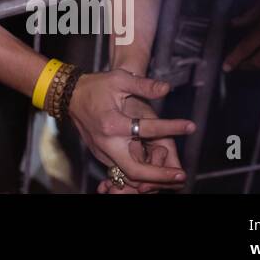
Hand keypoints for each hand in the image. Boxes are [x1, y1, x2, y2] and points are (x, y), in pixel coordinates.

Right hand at [66, 69, 192, 187]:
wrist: (69, 95)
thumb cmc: (96, 86)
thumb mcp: (120, 79)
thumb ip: (144, 85)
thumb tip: (167, 88)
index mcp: (113, 123)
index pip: (148, 129)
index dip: (173, 127)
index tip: (191, 126)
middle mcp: (107, 142)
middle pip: (136, 171)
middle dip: (161, 176)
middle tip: (181, 175)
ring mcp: (102, 152)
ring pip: (129, 176)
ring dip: (151, 179)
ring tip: (172, 176)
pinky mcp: (100, 155)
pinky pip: (121, 171)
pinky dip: (138, 175)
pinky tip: (153, 173)